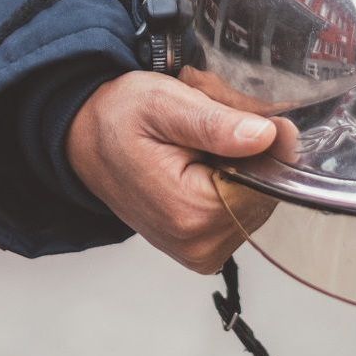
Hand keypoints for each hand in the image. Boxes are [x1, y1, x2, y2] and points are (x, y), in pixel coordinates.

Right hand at [66, 70, 281, 272]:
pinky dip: (230, 183)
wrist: (85, 141)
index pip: (270, 180)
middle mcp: (199, 245)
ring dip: (239, 166)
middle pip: (265, 191)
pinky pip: (241, 210)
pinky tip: (200, 165)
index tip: (238, 116)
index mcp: (192, 213)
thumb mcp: (164, 103)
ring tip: (198, 145)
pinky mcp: (202, 248)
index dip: (265, 142)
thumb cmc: (118, 120)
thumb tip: (267, 136)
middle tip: (209, 125)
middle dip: (249, 153)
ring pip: (256, 200)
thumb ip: (216, 123)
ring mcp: (201, 251)